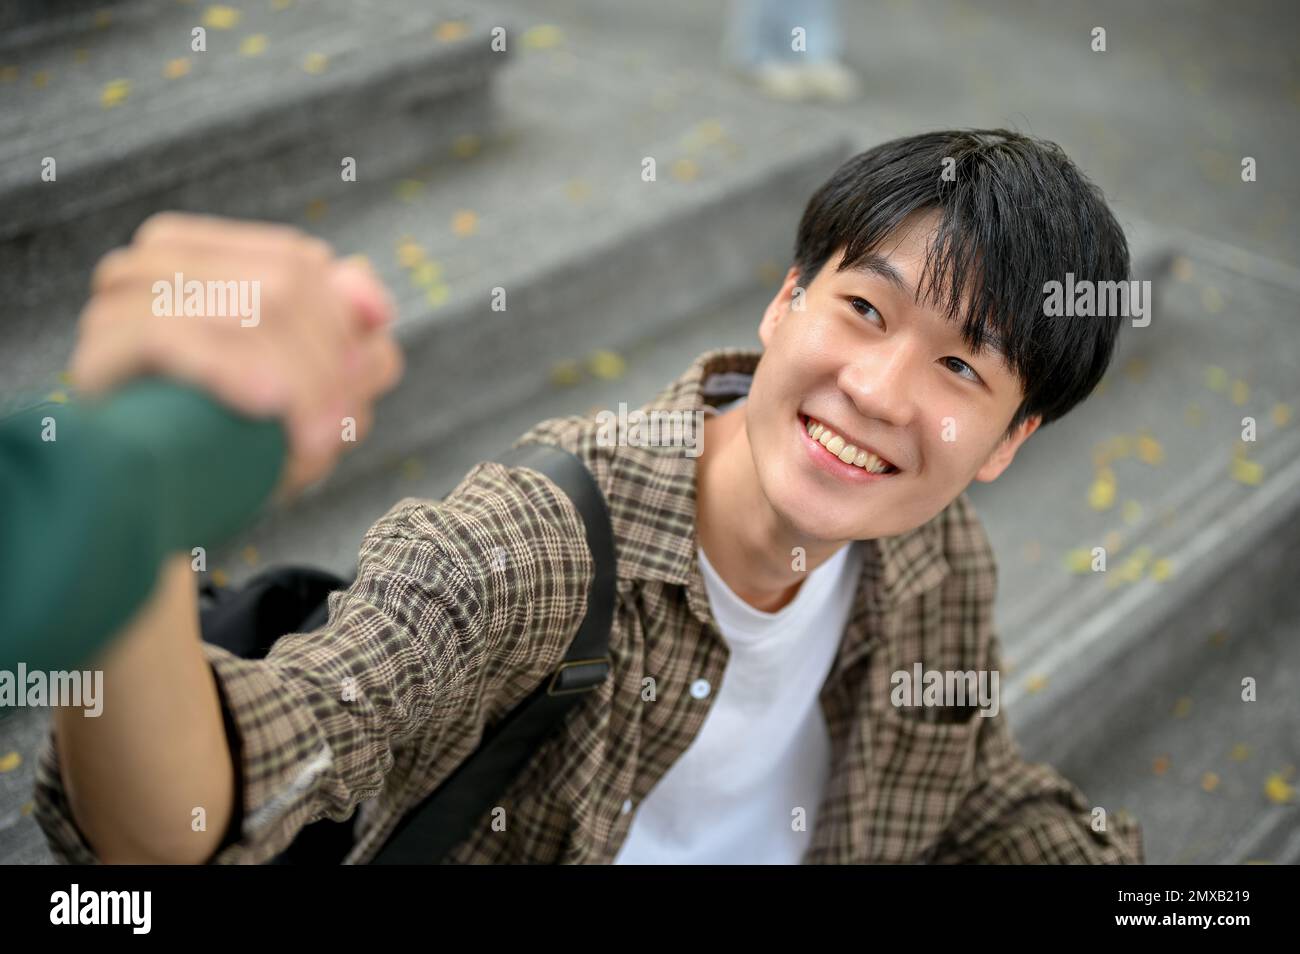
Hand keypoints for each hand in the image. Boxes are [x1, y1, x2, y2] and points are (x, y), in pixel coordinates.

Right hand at [69, 212, 403, 498]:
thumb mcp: (307, 395)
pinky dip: (230, 368)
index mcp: (199, 253)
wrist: (148, 503)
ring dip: (300, 382)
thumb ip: (352, 345)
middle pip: (282, 287)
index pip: (298, 264)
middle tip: (339, 433)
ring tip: (316, 444)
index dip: (342, 327)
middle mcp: (151, 266)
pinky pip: (173, 336)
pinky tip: (267, 403)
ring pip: (244, 307)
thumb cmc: (234, 442)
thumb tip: (376, 309)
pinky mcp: (98, 353)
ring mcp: (116, 306)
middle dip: (329, 365)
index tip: (360, 391)